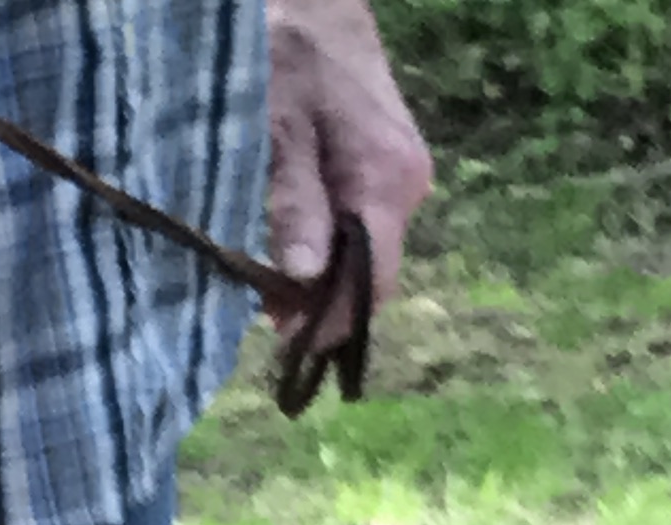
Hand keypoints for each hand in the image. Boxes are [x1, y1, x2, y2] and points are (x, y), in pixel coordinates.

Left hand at [266, 0, 432, 306]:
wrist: (317, 2)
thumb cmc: (289, 59)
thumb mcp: (277, 132)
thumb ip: (295, 204)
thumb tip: (304, 277)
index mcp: (386, 184)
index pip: (371, 286)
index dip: (330, 325)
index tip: (283, 343)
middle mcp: (407, 186)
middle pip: (370, 276)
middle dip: (321, 306)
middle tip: (263, 317)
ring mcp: (402, 175)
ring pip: (364, 254)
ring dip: (321, 279)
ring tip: (267, 289)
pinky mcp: (387, 165)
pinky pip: (361, 226)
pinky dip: (327, 248)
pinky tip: (288, 250)